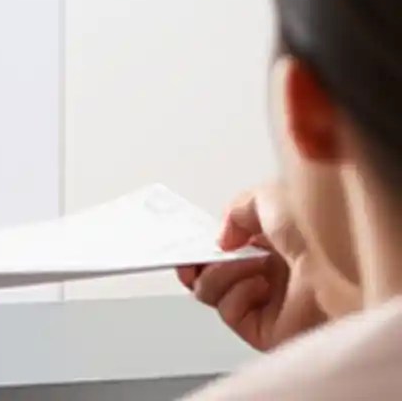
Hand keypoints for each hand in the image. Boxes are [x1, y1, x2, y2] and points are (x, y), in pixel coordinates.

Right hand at [176, 183, 326, 350]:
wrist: (341, 275)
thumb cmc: (317, 238)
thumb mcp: (271, 199)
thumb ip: (237, 208)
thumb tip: (222, 238)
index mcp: (269, 245)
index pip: (220, 247)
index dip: (199, 242)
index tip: (185, 238)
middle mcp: (263, 273)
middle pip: (205, 271)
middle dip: (194, 262)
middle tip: (195, 255)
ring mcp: (260, 302)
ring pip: (209, 290)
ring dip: (219, 273)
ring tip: (246, 264)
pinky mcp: (259, 328)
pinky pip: (227, 311)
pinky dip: (237, 294)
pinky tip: (261, 285)